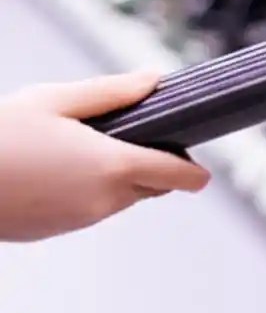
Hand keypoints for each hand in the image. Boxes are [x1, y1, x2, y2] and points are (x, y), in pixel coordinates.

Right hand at [0, 73, 209, 241]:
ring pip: (120, 199)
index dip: (194, 170)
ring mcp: (78, 221)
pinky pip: (88, 210)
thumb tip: (156, 81)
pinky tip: (59, 168)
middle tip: (132, 135)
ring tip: (84, 146)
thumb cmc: (0, 134)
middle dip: (151, 165)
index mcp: (113, 166)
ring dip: (117, 177)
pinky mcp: (55, 231)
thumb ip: (114, 92)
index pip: (177, 176)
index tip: (199, 164)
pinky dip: (88, 192)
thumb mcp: (56, 100)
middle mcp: (103, 200)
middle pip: (151, 186)